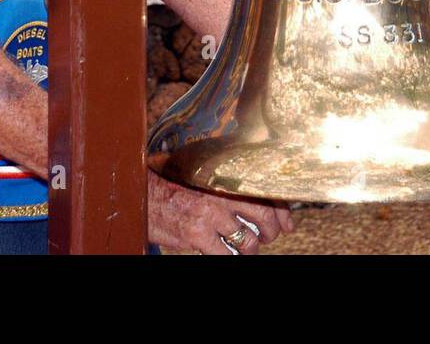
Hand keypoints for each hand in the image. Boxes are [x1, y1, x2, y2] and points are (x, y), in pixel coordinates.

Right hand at [147, 170, 295, 253]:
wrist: (141, 191)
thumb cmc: (171, 181)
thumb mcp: (201, 171)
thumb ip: (226, 179)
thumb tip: (257, 194)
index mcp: (225, 172)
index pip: (264, 189)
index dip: (282, 209)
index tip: (287, 221)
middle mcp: (220, 190)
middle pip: (264, 213)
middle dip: (273, 230)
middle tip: (270, 236)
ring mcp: (210, 213)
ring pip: (248, 239)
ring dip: (253, 248)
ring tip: (249, 248)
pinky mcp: (197, 234)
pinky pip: (226, 254)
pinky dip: (232, 258)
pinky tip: (228, 256)